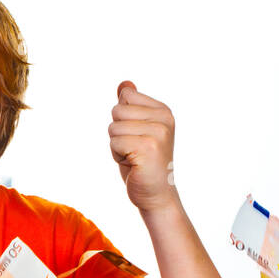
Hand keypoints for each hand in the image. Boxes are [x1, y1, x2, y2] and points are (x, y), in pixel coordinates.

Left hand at [108, 81, 177, 212]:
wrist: (155, 193)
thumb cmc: (142, 162)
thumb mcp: (135, 129)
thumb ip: (131, 105)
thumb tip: (125, 83)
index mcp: (163, 110)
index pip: (126, 97)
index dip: (122, 119)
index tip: (137, 136)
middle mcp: (164, 119)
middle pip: (117, 111)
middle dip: (117, 133)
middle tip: (134, 149)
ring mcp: (158, 132)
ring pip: (114, 127)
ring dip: (117, 146)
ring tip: (134, 157)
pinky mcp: (149, 147)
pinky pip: (114, 142)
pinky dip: (117, 156)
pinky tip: (133, 164)